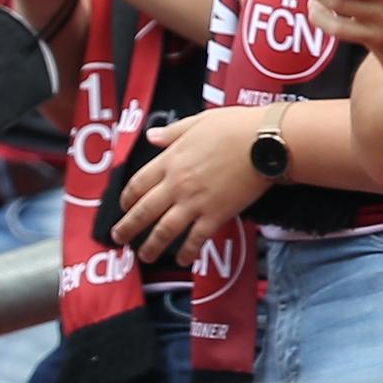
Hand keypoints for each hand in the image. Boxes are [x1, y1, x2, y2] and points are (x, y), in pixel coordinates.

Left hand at [109, 106, 275, 266]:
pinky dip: (188, 251)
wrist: (264, 143)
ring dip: (151, 245)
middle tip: (118, 238)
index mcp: (169, 161)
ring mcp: (195, 202)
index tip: (123, 207)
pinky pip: (197, 238)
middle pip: (144, 210)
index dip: (127, 198)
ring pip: (165, 229)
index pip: (138, 183)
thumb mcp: (195, 122)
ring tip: (143, 256)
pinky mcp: (217, 215)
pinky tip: (182, 260)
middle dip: (128, 227)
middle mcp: (176, 184)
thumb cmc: (234, 128)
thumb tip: (151, 136)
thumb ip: (171, 133)